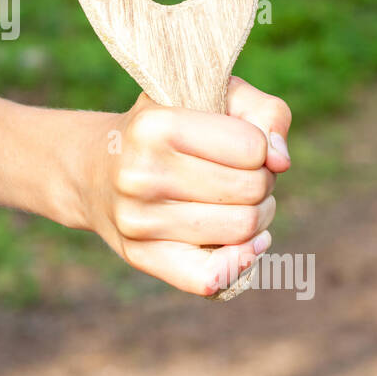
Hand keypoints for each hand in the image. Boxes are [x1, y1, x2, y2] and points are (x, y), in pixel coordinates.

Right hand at [81, 75, 291, 297]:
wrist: (95, 169)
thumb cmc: (166, 130)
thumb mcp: (209, 97)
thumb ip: (262, 112)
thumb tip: (281, 162)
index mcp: (156, 125)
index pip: (253, 147)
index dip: (262, 149)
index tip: (245, 148)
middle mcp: (140, 173)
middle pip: (251, 190)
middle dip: (262, 184)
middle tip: (244, 178)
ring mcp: (138, 219)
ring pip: (242, 230)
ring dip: (258, 219)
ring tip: (241, 204)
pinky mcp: (140, 256)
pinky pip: (210, 278)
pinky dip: (241, 263)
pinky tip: (247, 246)